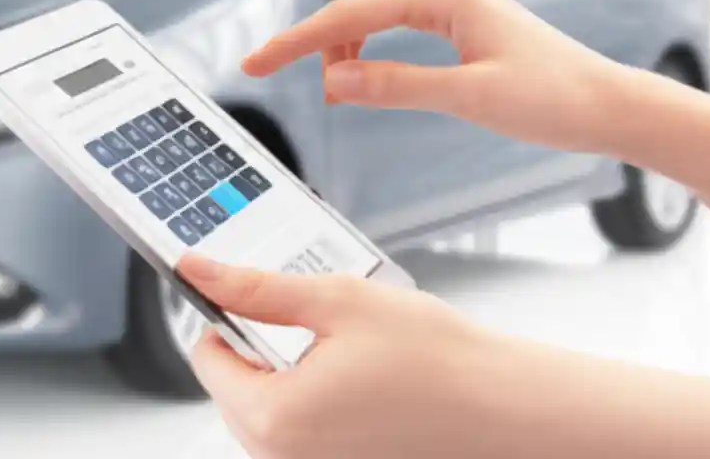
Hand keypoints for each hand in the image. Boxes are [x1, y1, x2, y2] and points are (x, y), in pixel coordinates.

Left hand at [178, 254, 504, 458]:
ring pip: (267, 414)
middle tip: (319, 328)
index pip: (207, 359)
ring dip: (289, 380)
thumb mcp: (339, 301)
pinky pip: (301, 439)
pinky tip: (360, 388)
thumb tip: (201, 270)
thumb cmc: (441, 363)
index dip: (229, 318)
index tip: (258, 300)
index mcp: (273, 417)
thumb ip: (257, 288)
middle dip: (262, 352)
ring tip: (348, 359)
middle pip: (234, 390)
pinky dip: (317, 409)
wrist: (509, 412)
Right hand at [242, 0, 632, 153]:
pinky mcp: (461, 16)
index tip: (253, 62)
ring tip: (334, 92)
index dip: (295, 42)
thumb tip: (332, 80)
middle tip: (278, 80)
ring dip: (344, 52)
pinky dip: (371, 51)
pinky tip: (363, 76)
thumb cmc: (553, 98)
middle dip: (315, 47)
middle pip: (354, 10)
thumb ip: (395, 85)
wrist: (607, 104)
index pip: (347, 15)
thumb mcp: (467, 97)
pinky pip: (397, 27)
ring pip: (373, 19)